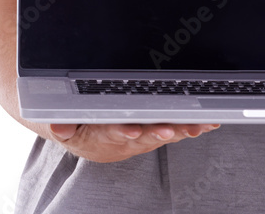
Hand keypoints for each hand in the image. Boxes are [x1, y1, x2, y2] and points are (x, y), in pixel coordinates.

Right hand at [47, 122, 220, 162]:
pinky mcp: (150, 135)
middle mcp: (123, 140)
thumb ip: (61, 127)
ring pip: (161, 134)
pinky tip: (206, 124)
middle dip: (158, 133)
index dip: (122, 132)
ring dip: (180, 131)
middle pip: (142, 136)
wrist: (81, 136)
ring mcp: (139, 139)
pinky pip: (171, 131)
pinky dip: (188, 128)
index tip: (133, 131)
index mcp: (99, 136)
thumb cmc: (75, 125)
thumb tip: (58, 127)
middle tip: (174, 130)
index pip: (110, 133)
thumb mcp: (62, 127)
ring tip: (199, 126)